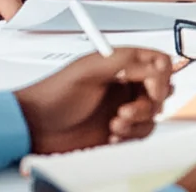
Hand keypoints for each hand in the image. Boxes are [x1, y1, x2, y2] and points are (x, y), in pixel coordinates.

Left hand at [14, 48, 172, 153]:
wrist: (33, 128)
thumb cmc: (53, 94)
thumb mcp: (89, 70)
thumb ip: (125, 62)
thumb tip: (154, 68)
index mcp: (121, 63)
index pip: (158, 62)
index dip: (162, 76)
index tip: (152, 91)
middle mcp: (125, 83)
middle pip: (162, 88)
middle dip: (151, 101)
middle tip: (129, 109)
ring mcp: (123, 107)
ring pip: (153, 112)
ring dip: (138, 119)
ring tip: (116, 122)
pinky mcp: (119, 130)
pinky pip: (142, 132)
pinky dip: (132, 134)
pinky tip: (113, 133)